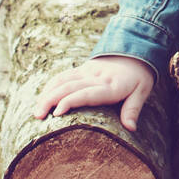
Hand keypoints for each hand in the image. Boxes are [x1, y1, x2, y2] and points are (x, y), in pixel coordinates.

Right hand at [33, 55, 155, 131]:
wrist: (136, 49)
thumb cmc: (139, 76)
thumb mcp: (142, 91)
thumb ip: (133, 109)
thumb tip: (131, 129)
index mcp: (111, 85)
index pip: (88, 93)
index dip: (71, 101)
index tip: (57, 112)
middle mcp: (96, 77)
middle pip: (70, 87)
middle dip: (52, 100)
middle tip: (38, 117)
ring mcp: (87, 71)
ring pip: (63, 80)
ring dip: (47, 94)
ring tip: (36, 112)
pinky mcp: (82, 68)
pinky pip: (63, 75)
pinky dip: (50, 86)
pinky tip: (42, 98)